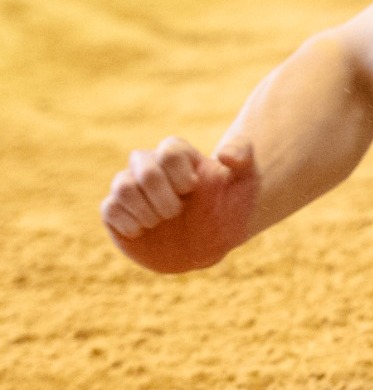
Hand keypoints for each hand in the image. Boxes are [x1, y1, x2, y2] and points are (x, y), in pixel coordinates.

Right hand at [100, 138, 259, 273]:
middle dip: (162, 192)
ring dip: (145, 209)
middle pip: (140, 160)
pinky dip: (128, 222)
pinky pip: (109, 209)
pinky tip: (144, 231)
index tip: (193, 189)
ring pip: (121, 185)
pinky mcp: (117, 213)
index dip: (181, 173)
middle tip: (177, 212)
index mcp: (178, 155)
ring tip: (161, 222)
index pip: (169, 149)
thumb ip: (243, 158)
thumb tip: (224, 155)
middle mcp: (150, 167)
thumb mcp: (246, 181)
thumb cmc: (230, 205)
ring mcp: (132, 189)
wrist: (213, 240)